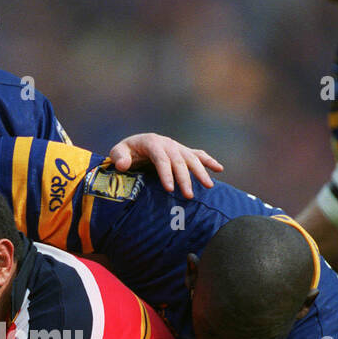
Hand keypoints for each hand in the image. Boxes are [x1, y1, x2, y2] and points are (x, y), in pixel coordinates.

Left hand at [108, 133, 222, 198]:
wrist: (136, 145)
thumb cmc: (126, 152)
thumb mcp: (118, 152)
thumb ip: (119, 157)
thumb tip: (122, 165)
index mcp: (152, 142)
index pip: (161, 159)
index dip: (166, 174)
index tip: (169, 189)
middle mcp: (168, 144)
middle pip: (179, 161)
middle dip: (185, 179)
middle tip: (188, 196)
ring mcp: (177, 147)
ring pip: (192, 159)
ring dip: (201, 172)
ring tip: (209, 186)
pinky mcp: (183, 152)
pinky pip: (198, 155)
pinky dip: (209, 161)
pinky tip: (219, 169)